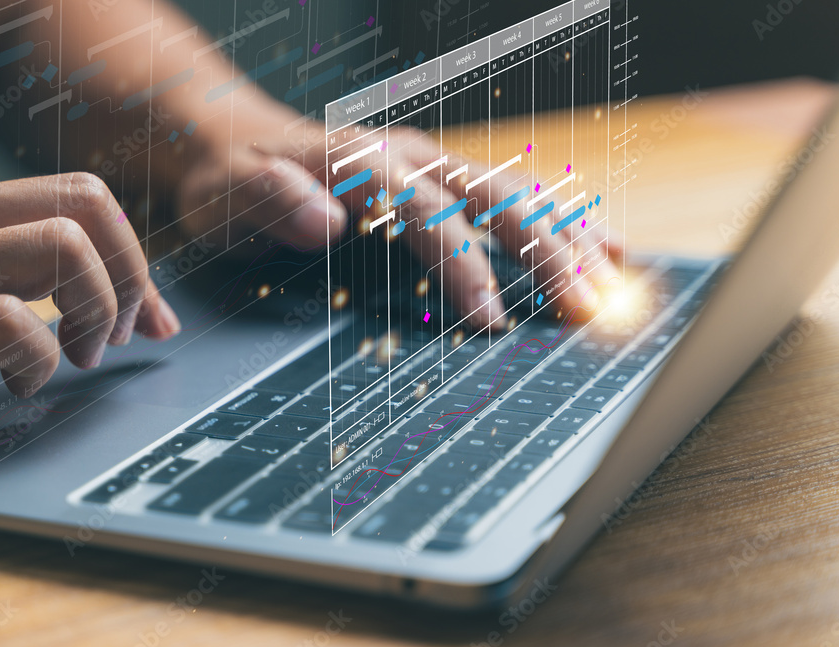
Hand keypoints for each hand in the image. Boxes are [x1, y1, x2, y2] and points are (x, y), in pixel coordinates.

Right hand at [0, 162, 177, 412]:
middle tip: (111, 334)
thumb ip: (22, 269)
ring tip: (74, 355)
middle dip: (129, 275)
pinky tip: (18, 379)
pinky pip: (11, 320)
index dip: (133, 257)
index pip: (83, 196)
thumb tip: (134, 307)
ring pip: (62, 246)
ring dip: (94, 309)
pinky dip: (38, 358)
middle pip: (88, 203)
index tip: (145, 316)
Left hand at [177, 100, 621, 330]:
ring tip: (614, 278)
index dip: (461, 264)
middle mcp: (406, 153)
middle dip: (544, 250)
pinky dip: (559, 219)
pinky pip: (511, 193)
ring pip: (514, 190)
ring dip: (566, 234)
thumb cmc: (226, 176)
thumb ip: (270, 200)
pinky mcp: (439, 177)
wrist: (228, 136)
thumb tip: (323, 218)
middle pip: (492, 194)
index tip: (491, 318)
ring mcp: (428, 161)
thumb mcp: (224, 193)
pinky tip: (601, 243)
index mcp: (358, 160)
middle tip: (586, 306)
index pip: (424, 211)